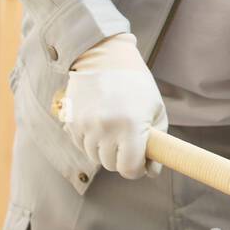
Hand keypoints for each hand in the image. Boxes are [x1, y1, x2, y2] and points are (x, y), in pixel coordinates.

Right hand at [54, 32, 167, 179]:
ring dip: (106, 149)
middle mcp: (106, 128)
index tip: (140, 161)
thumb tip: (152, 172)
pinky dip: (91, 141)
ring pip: (95, 157)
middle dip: (122, 157)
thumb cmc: (136, 84)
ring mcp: (86, 126)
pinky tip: (100, 123)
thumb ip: (158, 144)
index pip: (130, 169)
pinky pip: (82, 146)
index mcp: (131, 126)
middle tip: (128, 139)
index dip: (137, 169)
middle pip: (111, 165)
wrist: (105, 57)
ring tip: (114, 128)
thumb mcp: (156, 109)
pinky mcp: (71, 122)